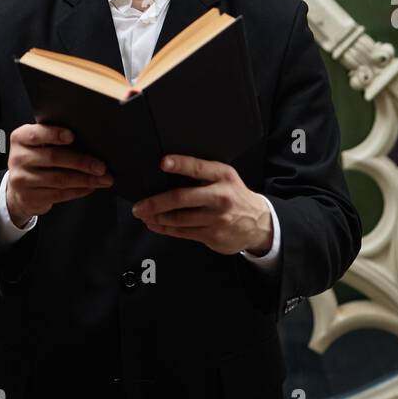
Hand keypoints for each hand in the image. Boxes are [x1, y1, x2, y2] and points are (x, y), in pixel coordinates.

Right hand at [5, 123, 111, 225]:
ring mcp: (22, 179)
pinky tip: (90, 187)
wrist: (19, 188)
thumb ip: (54, 138)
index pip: (36, 134)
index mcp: (20, 138)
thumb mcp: (38, 144)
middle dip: (81, 162)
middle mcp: (18, 158)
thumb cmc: (36, 158)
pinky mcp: (30, 197)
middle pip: (53, 158)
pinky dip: (79, 190)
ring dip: (85, 179)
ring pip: (59, 179)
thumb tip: (89, 138)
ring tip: (103, 179)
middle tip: (101, 166)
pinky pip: (59, 194)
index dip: (54, 134)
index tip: (73, 136)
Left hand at [131, 155, 272, 254]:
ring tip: (143, 214)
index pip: (198, 168)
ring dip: (157, 217)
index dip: (180, 164)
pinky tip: (155, 224)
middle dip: (156, 202)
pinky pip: (183, 232)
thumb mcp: (226, 177)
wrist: (258, 223)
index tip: (162, 162)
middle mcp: (220, 197)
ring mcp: (216, 218)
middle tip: (139, 205)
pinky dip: (166, 228)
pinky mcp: (212, 236)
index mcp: (223, 176)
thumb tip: (169, 169)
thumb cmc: (235, 195)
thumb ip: (204, 174)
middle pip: (182, 198)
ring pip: (179, 218)